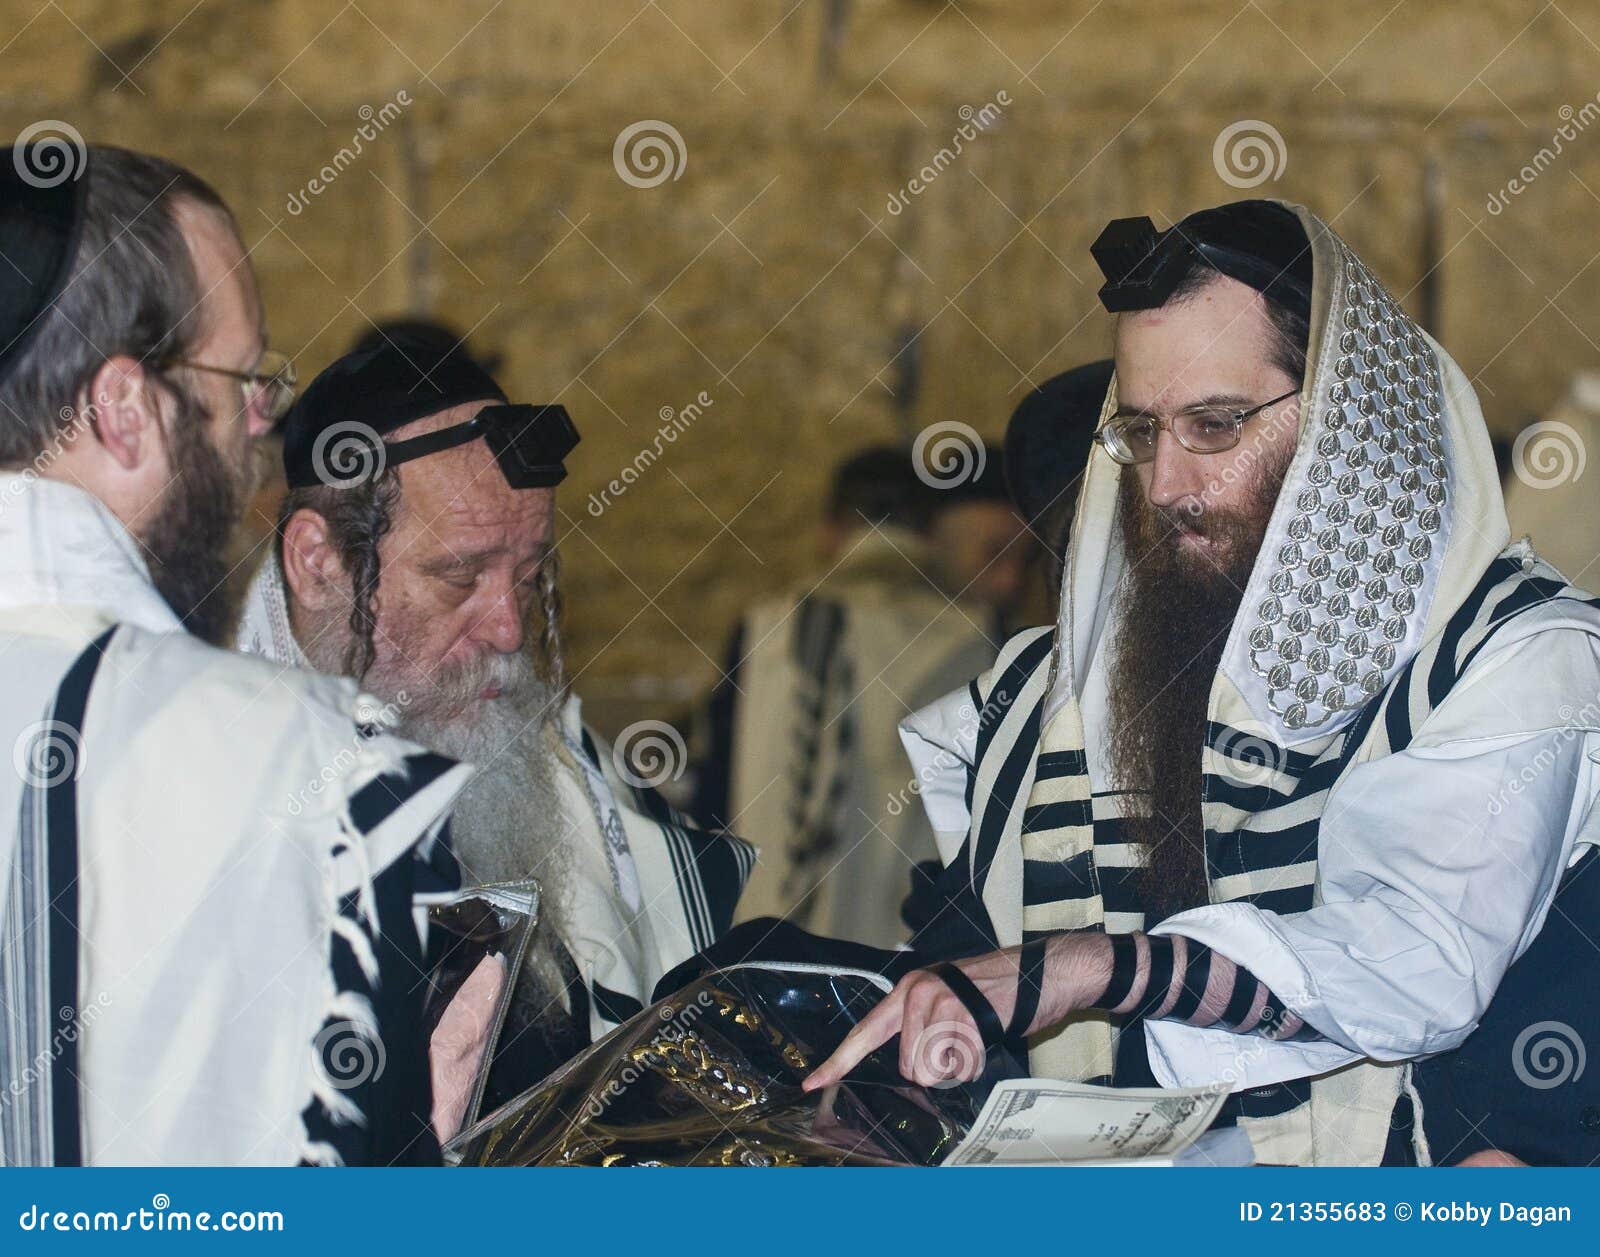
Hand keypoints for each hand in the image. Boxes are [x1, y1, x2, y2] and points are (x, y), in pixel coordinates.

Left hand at [802, 938, 1084, 1091]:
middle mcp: (916, 994)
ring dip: (957, 1065)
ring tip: (976, 1035)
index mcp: (907, 991)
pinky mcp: (965, 1018)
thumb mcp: (945, 997)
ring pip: (930, 1070)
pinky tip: (987, 1035)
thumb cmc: (995, 991)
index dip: (837, 1061)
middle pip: (907, 1066)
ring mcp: (940, 1004)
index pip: (864, 1032)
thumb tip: (907, 1066)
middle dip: (935, 1066)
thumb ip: (918, 1026)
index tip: (812, 1082)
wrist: (1039, 972)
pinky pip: (959, 1067)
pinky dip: (975, 1062)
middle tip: (961, 1041)